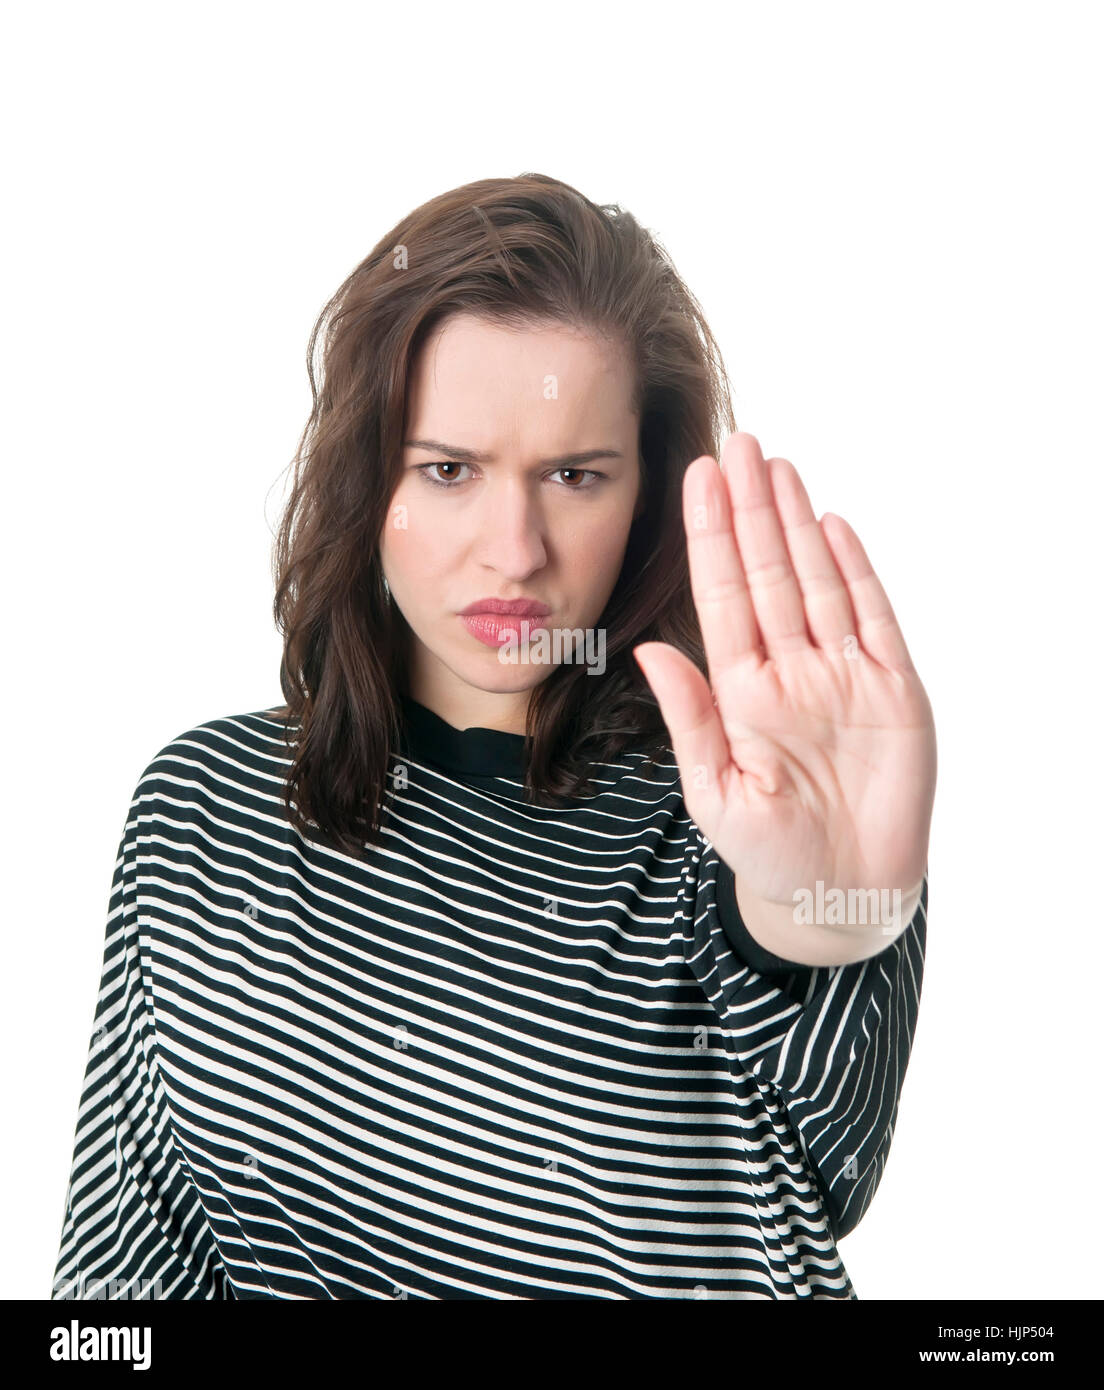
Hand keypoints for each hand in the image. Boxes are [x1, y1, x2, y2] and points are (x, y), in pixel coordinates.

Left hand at [633, 432, 935, 921]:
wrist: (841, 891)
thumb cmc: (770, 852)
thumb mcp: (717, 793)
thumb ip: (691, 719)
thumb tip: (650, 649)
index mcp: (743, 692)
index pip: (721, 596)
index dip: (709, 537)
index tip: (695, 480)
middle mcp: (791, 671)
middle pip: (767, 573)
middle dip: (751, 509)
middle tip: (736, 444)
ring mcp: (844, 675)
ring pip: (817, 582)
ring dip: (795, 524)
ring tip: (776, 466)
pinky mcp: (894, 689)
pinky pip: (873, 618)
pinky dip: (856, 571)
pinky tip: (832, 526)